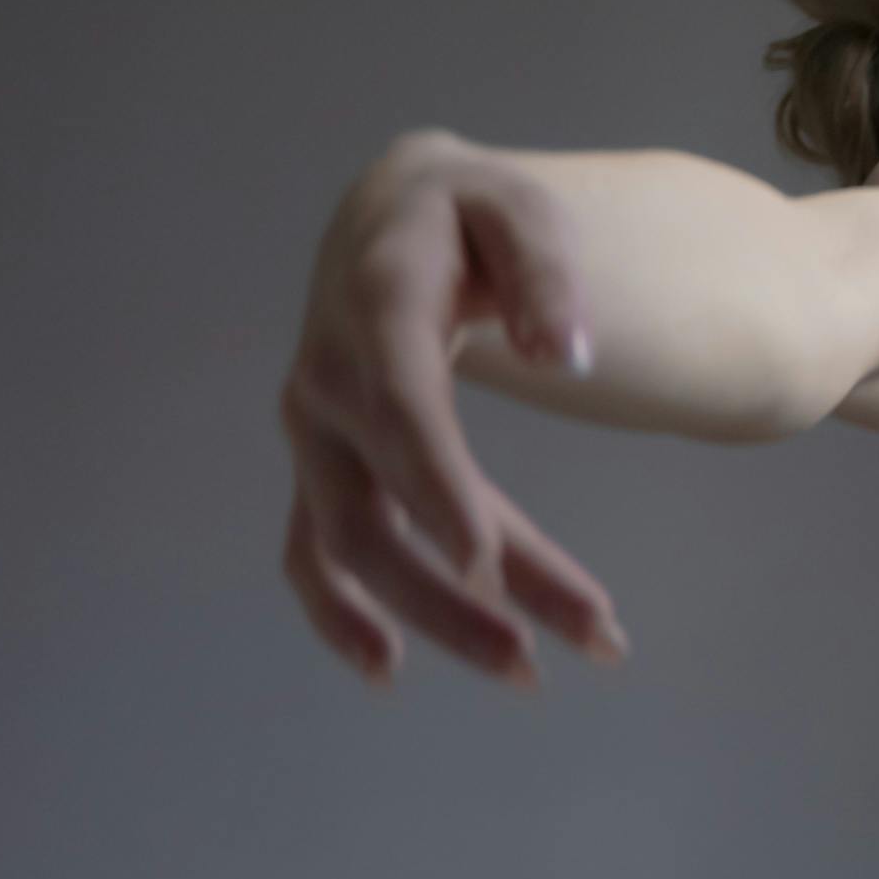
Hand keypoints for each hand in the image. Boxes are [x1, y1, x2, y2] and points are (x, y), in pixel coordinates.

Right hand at [277, 137, 630, 687]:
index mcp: (376, 307)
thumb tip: (567, 356)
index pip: (402, 407)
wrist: (386, 217)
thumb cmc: (466, 217)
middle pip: (372, 507)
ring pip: (350, 544)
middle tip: (555, 651)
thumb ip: (544, 270)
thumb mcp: (517, 209)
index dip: (438, 489)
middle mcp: (327, 379)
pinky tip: (390, 667)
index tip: (486, 568)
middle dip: (454, 591)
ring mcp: (315, 432)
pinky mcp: (320, 468)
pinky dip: (339, 614)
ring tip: (523, 669)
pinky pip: (311, 551)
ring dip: (430, 615)